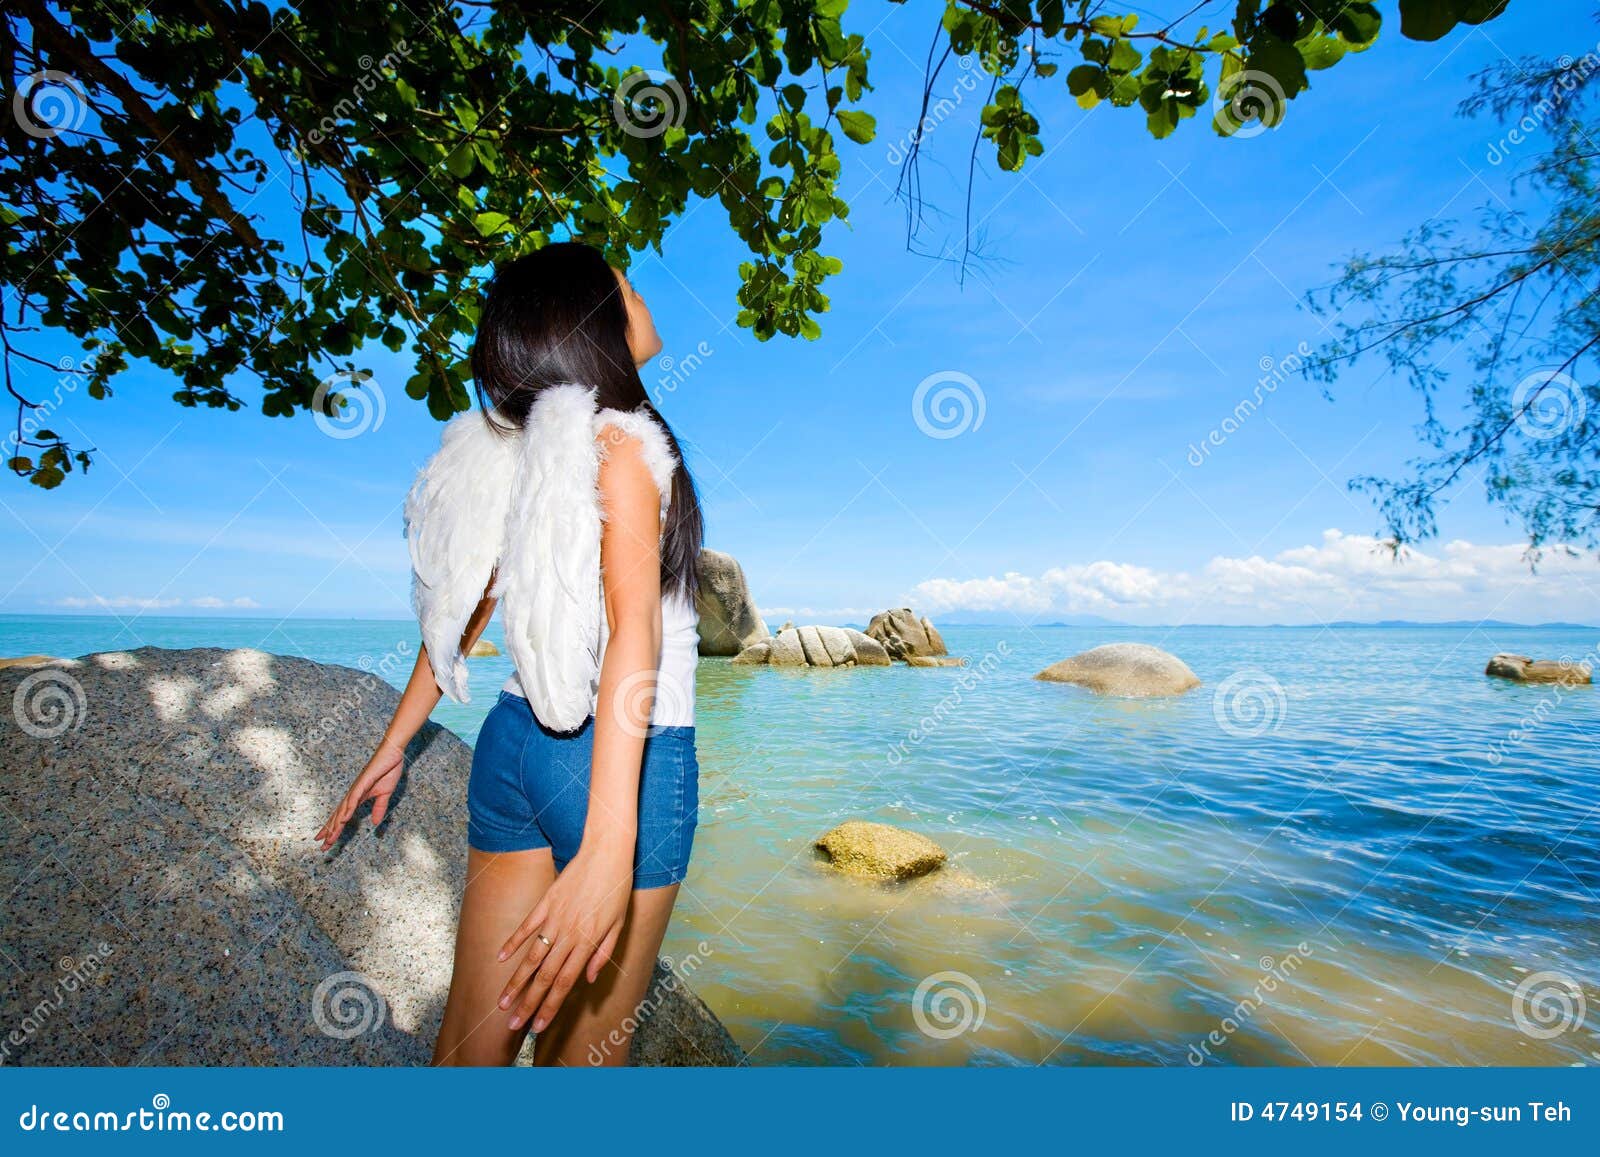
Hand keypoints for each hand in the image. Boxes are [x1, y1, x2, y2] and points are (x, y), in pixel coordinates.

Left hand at [315, 740, 404, 850]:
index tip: (326, 842)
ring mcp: (357, 788)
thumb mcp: (385, 794)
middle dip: (330, 832)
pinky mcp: (363, 782)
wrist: (393, 752)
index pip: (342, 816)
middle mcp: (353, 793)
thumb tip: (374, 823)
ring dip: (336, 824)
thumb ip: (379, 808)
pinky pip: (354, 798)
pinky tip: (343, 819)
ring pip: (343, 809)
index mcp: (357, 797)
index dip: (334, 829)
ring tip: (329, 837)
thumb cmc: (388, 769)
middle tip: (322, 846)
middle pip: (338, 816)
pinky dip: (347, 809)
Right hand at [496, 841, 633, 1031]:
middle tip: (513, 1025)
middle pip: (545, 977)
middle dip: (529, 1004)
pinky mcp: (546, 901)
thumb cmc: (617, 889)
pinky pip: (526, 926)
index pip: (566, 983)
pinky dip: (512, 943)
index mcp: (588, 941)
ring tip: (502, 1002)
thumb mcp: (619, 924)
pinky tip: (500, 959)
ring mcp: (555, 917)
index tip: (538, 1026)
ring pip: (532, 957)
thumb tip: (588, 980)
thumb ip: (602, 953)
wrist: (607, 852)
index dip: (551, 1007)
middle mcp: (569, 933)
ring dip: (516, 982)